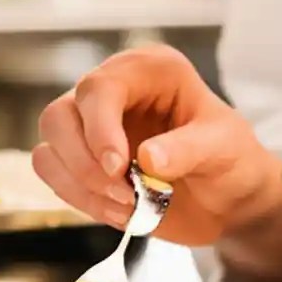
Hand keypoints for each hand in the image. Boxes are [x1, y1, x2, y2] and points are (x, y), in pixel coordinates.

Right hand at [34, 44, 281, 245]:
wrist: (229, 200)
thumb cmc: (232, 159)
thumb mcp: (224, 148)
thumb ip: (188, 149)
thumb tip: (148, 158)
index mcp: (150, 70)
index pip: (100, 87)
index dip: (99, 128)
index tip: (116, 167)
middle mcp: (114, 91)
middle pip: (60, 115)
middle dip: (83, 162)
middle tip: (124, 192)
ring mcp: (94, 126)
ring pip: (50, 145)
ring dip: (79, 184)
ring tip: (126, 205)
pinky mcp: (84, 160)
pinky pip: (55, 174)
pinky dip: (79, 198)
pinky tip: (119, 211)